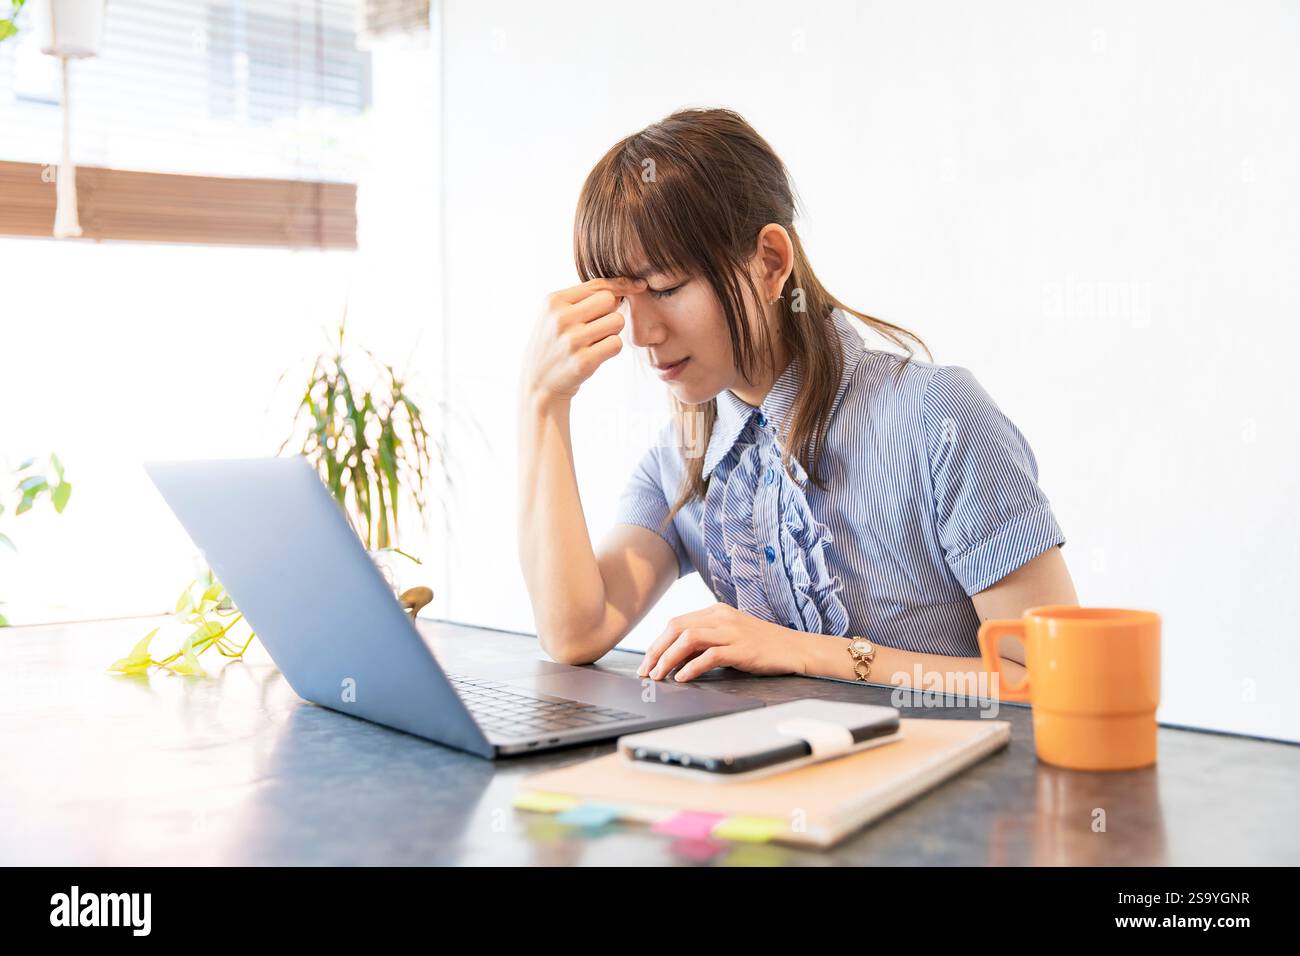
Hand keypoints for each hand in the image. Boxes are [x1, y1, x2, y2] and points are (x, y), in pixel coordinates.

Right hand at [521, 276, 645, 405]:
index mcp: (553, 302)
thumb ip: (583, 300)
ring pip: (617, 321)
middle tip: (599, 326)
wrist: (538, 385)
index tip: (638, 286)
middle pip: (609, 300)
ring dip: (613, 331)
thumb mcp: (555, 316)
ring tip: (595, 341)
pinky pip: (616, 344)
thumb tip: (622, 289)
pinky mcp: (583, 361)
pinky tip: (597, 354)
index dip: (621, 285)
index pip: (598, 284)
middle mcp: (560, 318)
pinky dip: (612, 348)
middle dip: (611, 312)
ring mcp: (571, 340)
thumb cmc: (553, 346)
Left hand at [637, 602, 806, 682]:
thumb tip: (676, 658)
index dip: (658, 643)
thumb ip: (706, 642)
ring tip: (659, 676)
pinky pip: (709, 655)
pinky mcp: (741, 649)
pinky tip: (682, 678)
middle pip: (677, 628)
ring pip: (688, 639)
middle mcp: (721, 617)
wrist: (795, 649)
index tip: (647, 662)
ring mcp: (731, 631)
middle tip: (646, 671)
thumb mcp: (730, 636)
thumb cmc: (762, 646)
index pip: (676, 623)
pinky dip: (691, 667)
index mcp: (715, 612)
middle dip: (656, 651)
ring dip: (668, 658)